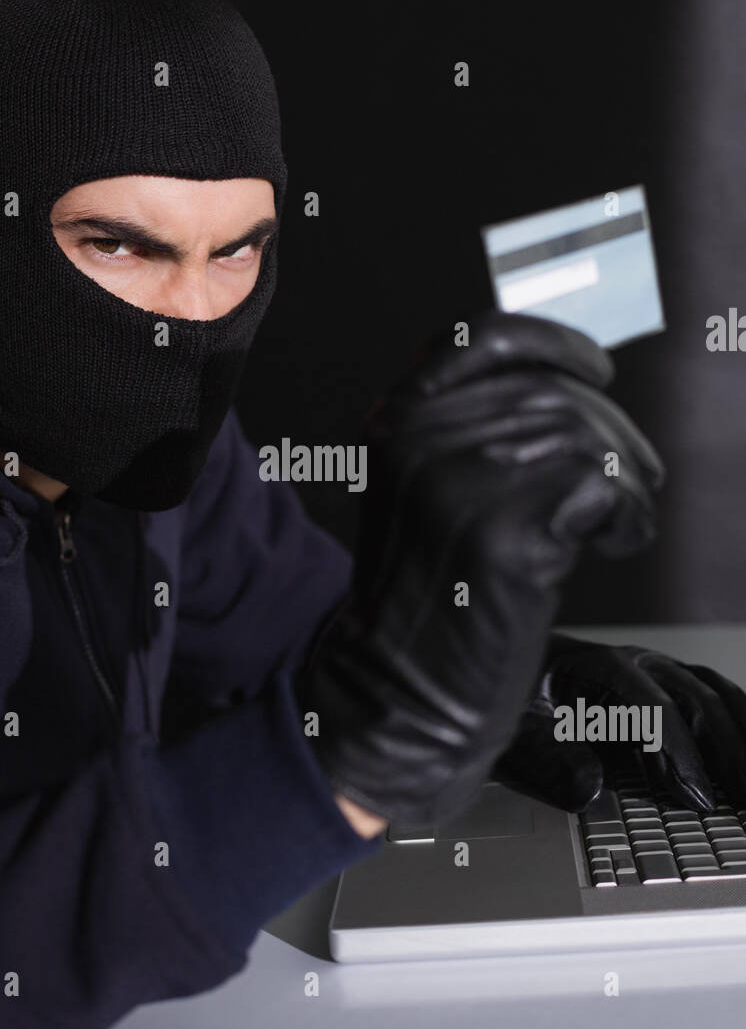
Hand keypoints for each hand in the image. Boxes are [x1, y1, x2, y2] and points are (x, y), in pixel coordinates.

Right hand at [302, 312, 664, 823]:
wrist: (395, 691)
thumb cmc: (426, 600)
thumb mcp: (428, 491)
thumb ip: (475, 432)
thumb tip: (575, 390)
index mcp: (395, 421)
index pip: (482, 337)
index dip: (551, 344)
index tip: (595, 369)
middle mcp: (419, 439)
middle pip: (552, 393)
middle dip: (612, 434)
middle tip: (633, 483)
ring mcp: (458, 481)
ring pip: (586, 437)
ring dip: (626, 481)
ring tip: (614, 526)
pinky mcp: (504, 530)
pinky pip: (604, 485)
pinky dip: (627, 514)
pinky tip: (611, 544)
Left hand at [494, 633, 745, 811]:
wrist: (513, 663)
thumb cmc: (519, 693)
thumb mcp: (520, 726)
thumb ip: (549, 756)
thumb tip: (589, 789)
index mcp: (602, 666)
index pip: (654, 708)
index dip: (679, 754)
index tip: (698, 798)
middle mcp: (639, 662)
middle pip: (697, 700)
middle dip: (728, 751)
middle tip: (744, 800)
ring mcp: (657, 670)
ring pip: (714, 695)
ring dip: (740, 735)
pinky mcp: (667, 684)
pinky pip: (711, 699)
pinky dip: (735, 723)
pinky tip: (742, 754)